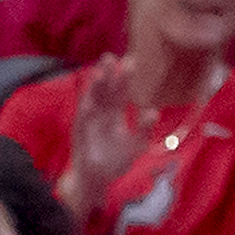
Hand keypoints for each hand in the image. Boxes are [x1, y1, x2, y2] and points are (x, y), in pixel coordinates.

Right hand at [63, 54, 149, 214]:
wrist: (96, 178)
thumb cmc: (115, 160)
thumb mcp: (135, 145)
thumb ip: (143, 129)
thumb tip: (153, 111)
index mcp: (114, 114)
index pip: (119, 92)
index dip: (123, 78)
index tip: (130, 60)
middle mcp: (100, 114)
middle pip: (104, 91)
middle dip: (106, 75)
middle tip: (110, 56)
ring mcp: (89, 121)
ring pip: (92, 100)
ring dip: (94, 88)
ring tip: (99, 73)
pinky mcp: (81, 132)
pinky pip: (83, 119)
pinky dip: (85, 109)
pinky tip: (89, 100)